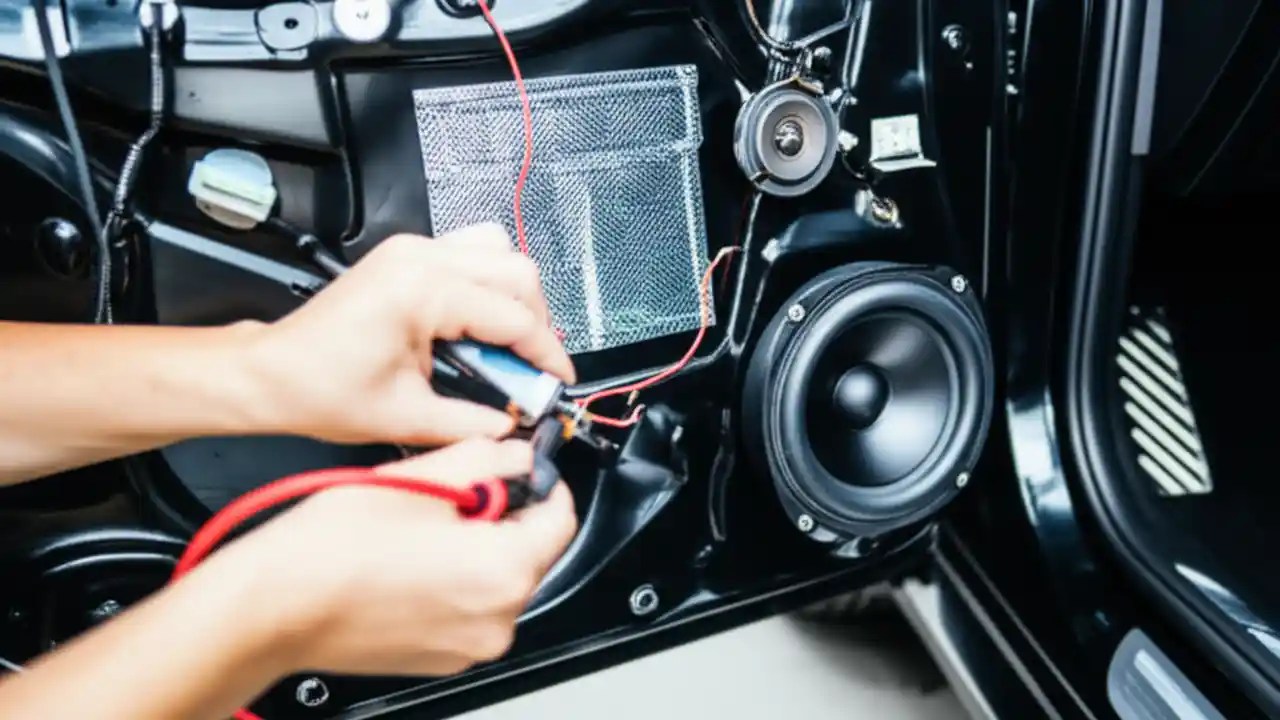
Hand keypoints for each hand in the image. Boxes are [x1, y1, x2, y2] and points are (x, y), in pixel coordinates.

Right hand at [206, 439, 575, 676]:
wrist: (275, 605)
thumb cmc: (334, 547)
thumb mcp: (423, 475)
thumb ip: (487, 457)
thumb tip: (516, 452)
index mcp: (504, 570)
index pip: (561, 518)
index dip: (546, 484)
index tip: (530, 469)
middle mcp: (498, 618)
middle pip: (529, 552)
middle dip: (503, 517)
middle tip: (457, 493)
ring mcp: (470, 645)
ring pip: (497, 580)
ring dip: (476, 550)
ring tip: (422, 528)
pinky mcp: (443, 658)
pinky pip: (469, 609)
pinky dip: (454, 582)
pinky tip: (411, 561)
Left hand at [243, 224, 573, 444]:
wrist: (272, 374)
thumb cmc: (319, 389)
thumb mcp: (406, 418)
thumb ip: (471, 421)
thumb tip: (513, 424)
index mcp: (420, 291)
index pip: (512, 316)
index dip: (545, 353)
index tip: (557, 381)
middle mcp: (419, 259)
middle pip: (517, 273)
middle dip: (537, 323)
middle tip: (532, 369)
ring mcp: (412, 251)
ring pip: (499, 253)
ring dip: (516, 297)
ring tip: (509, 344)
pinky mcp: (406, 257)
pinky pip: (471, 253)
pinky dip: (489, 284)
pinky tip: (479, 324)